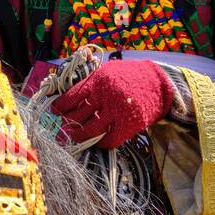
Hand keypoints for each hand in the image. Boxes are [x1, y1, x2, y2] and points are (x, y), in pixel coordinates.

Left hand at [50, 59, 173, 149]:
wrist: (160, 83)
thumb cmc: (131, 76)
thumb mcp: (109, 72)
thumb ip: (91, 83)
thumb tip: (69, 98)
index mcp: (99, 80)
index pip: (72, 96)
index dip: (61, 106)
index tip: (54, 111)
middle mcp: (106, 95)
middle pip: (79, 115)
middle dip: (67, 124)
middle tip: (60, 130)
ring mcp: (118, 111)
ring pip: (91, 130)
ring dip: (78, 136)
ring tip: (72, 138)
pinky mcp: (129, 124)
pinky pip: (109, 139)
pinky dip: (100, 143)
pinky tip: (95, 141)